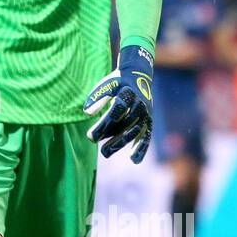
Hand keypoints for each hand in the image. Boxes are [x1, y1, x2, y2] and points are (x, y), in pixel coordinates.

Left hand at [83, 45, 153, 162]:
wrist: (139, 76)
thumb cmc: (118, 82)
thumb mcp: (107, 84)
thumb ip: (97, 97)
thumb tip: (87, 113)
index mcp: (129, 93)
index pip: (116, 110)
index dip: (104, 124)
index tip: (91, 135)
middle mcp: (140, 104)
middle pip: (124, 123)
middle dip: (109, 135)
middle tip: (92, 142)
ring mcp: (146, 114)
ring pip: (134, 131)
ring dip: (120, 143)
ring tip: (105, 152)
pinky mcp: (149, 121)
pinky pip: (147, 136)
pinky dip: (141, 148)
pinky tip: (134, 160)